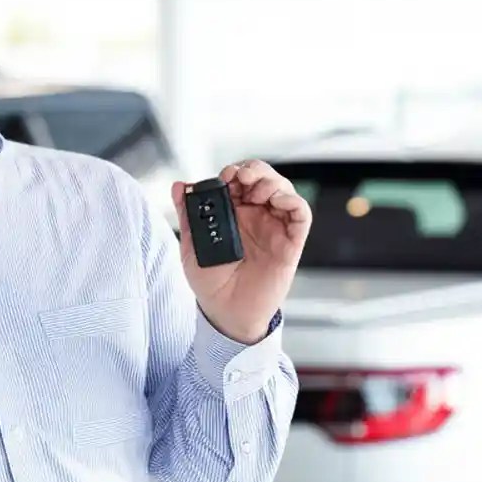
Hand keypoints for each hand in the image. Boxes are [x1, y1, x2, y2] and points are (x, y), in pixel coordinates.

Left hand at [170, 160, 311, 343]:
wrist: (225, 311)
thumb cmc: (210, 281)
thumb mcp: (191, 245)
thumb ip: (187, 214)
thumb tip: (180, 185)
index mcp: (233, 213)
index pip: (240, 180)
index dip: (235, 172)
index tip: (224, 177)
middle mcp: (256, 216)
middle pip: (265, 178)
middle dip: (255, 170)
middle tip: (241, 177)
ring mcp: (274, 227)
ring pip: (284, 190)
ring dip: (272, 181)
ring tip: (256, 191)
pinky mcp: (290, 242)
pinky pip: (300, 214)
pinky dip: (292, 200)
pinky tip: (276, 201)